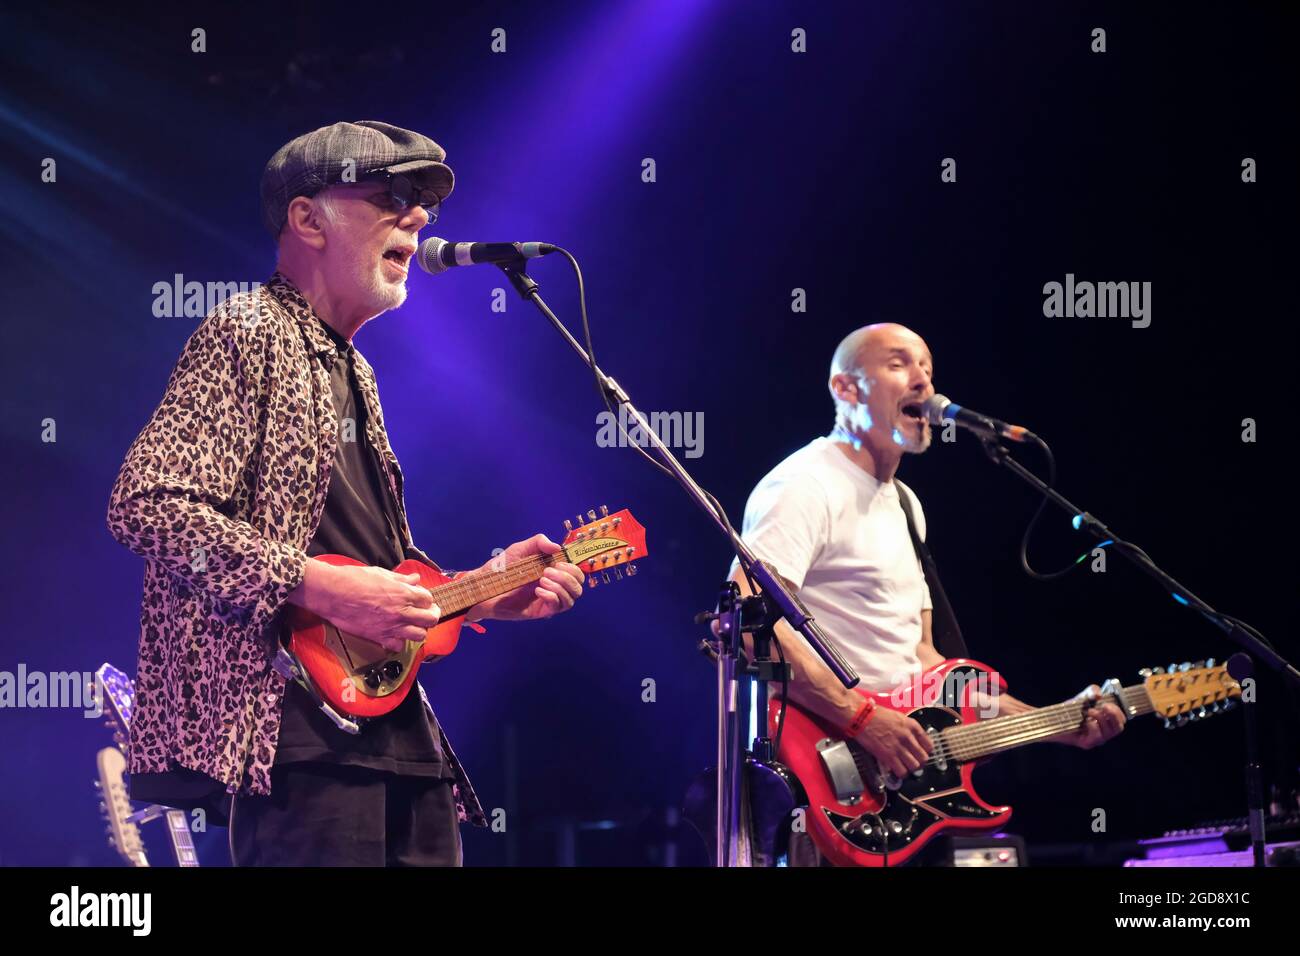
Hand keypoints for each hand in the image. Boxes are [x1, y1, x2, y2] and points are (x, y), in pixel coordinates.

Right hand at [313, 563, 439, 652]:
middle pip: (430, 619)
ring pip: (419, 635)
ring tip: (413, 625)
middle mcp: (402, 611)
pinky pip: (398, 646)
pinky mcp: (379, 637)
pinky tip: (395, 635)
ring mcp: (391, 626)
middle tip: (426, 613)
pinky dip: (399, 642)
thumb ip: (401, 579)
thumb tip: (414, 580)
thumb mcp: (381, 573)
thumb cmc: (353, 580)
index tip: (422, 598)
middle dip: (431, 615)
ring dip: (419, 630)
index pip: (429, 599)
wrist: (332, 593)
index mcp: (404, 593)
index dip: (426, 598)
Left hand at [467, 534, 583, 621]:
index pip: (576, 573)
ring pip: (571, 599)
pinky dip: (552, 596)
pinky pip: (557, 607)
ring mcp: (547, 600)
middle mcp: (553, 586)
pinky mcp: (539, 611)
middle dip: (568, 577)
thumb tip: (557, 547)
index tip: (559, 561)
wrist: (483, 586)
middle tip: (547, 570)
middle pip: (578, 587)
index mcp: (553, 571)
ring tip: (542, 579)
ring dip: (561, 587)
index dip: (574, 567)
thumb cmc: (501, 567)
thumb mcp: (520, 549)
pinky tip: (538, 590)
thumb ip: (538, 543)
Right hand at [856, 706, 933, 779]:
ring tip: (905, 766)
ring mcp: (898, 747)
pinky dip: (901, 773)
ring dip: (910, 768)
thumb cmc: (875, 714)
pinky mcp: (888, 756)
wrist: (861, 717)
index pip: (929, 745)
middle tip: (915, 762)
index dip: (926, 751)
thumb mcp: (897, 717)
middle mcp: (908, 737)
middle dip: (920, 762)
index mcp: (911, 725)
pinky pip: (901, 771)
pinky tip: (897, 769)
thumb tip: (912, 739)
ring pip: (914, 766)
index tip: (922, 753)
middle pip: (923, 758)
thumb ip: (907, 728)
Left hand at [1064, 685, 1126, 748]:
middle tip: (1103, 706)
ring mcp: (1096, 739)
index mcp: (1107, 722)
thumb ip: (1092, 691)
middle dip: (1113, 715)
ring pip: (1109, 732)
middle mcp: (1104, 732)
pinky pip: (1097, 737)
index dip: (1118, 712)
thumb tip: (1098, 695)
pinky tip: (1086, 720)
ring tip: (1089, 711)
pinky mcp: (1087, 743)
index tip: (1108, 703)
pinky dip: (1094, 726)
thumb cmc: (1072, 709)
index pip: (1121, 720)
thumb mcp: (1084, 697)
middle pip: (1118, 728)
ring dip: (1101, 718)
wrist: (1055, 718)